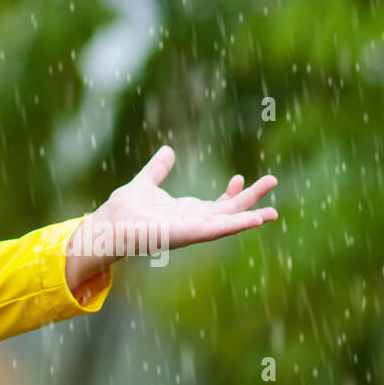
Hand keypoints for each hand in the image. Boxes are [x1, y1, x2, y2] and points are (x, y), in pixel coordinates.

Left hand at [65, 145, 278, 289]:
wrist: (109, 224)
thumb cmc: (123, 209)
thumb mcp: (145, 182)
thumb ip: (158, 169)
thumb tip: (168, 150)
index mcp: (186, 211)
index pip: (216, 203)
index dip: (231, 192)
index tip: (240, 176)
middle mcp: (193, 222)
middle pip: (229, 211)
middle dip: (251, 199)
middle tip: (273, 181)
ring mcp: (193, 230)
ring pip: (228, 222)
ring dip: (250, 216)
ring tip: (274, 212)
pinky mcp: (189, 234)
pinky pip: (218, 229)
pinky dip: (237, 225)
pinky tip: (254, 219)